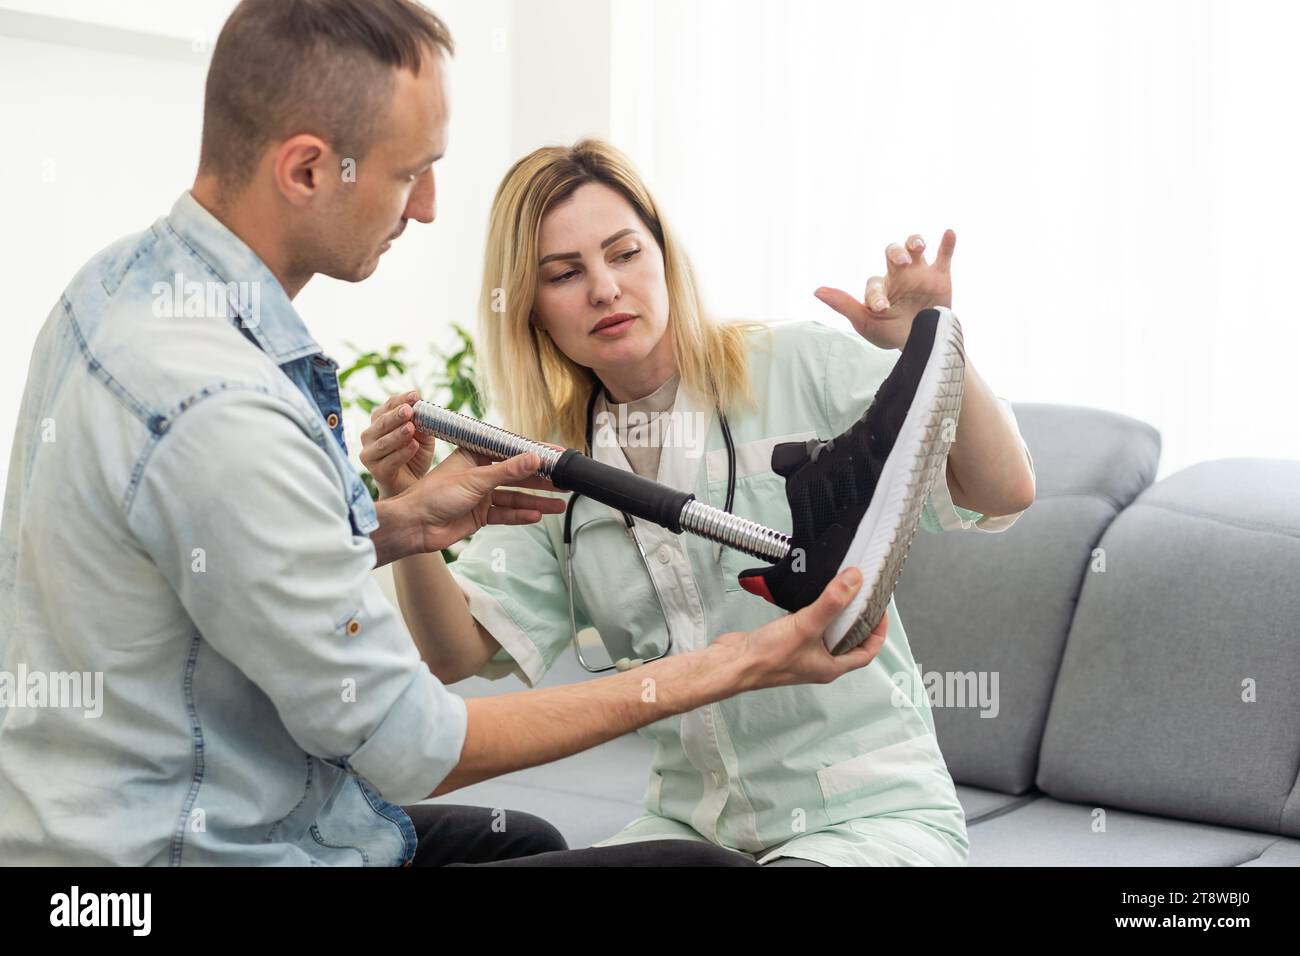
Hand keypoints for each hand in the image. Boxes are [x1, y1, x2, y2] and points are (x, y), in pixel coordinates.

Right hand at [361, 390, 437, 497]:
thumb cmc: (414, 457)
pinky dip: (401, 454)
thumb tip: (422, 408)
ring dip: (397, 434)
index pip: (387, 407)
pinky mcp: (376, 472)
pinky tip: (413, 446)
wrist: (411, 486)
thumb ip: (422, 424)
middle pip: (381, 422)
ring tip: (411, 428)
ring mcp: (369, 455)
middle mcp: (370, 436)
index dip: (400, 400)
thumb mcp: (423, 437)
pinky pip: (388, 462)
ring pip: (382, 442)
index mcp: (380, 423)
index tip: (415, 395)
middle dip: (396, 415)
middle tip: (409, 410)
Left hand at [391, 448, 566, 555]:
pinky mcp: (480, 515)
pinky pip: (506, 514)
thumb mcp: (475, 480)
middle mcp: (480, 474)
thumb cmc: (434, 495)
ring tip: (560, 504)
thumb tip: (535, 459)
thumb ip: (508, 471)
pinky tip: (538, 516)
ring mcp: (481, 495)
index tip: (557, 456)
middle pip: (517, 475)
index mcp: (475, 455)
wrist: (414, 526)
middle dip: (541, 480)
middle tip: (565, 482)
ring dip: (536, 501)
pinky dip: (521, 515)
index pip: (511, 452)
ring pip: (515, 497)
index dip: (535, 454)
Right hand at [713, 568, 888, 689]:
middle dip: (858, 619)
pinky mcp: (787, 641)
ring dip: (836, 613)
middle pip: (849, 640)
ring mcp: (802, 653)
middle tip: (862, 595)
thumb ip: (832, 603)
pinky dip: (814, 611)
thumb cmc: (767, 658)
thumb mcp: (806, 626)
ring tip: (841, 591)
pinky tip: (811, 597)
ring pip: (828, 632)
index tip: (880, 610)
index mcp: (830, 666)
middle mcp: (819, 662)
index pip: (867, 652)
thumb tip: (855, 581)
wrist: (733, 663)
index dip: (878, 632)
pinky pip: (808, 625)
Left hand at [815, 229, 955, 349]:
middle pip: (892, 251)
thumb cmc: (890, 333)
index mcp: (881, 286)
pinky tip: (948, 233)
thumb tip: (817, 291)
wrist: (922, 345)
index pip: (875, 282)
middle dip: (896, 253)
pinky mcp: (941, 278)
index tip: (881, 308)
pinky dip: (947, 243)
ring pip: (915, 248)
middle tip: (901, 265)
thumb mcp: (866, 323)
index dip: (876, 294)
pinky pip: (945, 256)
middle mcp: (899, 275)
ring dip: (915, 241)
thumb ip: (845, 305)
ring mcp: (920, 274)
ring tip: (917, 246)